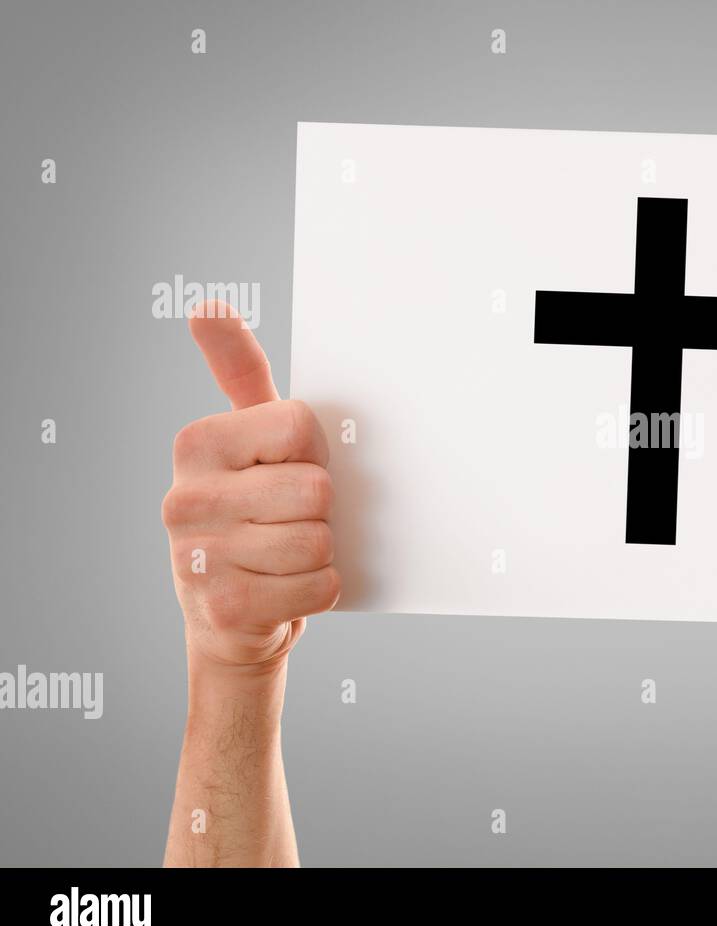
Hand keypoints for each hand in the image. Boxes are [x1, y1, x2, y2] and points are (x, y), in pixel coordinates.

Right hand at [162, 300, 338, 677]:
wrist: (232, 616)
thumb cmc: (256, 513)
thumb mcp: (251, 440)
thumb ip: (239, 373)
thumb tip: (208, 305)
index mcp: (195, 444)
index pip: (300, 426)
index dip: (314, 453)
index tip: (287, 470)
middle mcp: (183, 498)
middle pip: (315, 488)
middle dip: (320, 510)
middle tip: (290, 521)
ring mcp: (197, 557)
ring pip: (318, 540)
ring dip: (320, 553)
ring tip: (286, 555)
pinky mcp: (224, 608)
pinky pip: (319, 586)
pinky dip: (319, 590)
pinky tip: (288, 588)